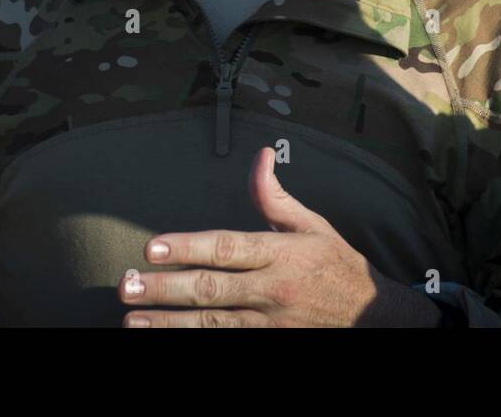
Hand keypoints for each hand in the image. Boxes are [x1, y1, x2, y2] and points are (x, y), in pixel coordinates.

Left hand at [116, 147, 442, 326]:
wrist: (374, 318)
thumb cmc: (338, 266)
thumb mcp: (313, 225)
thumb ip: (275, 197)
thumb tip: (260, 155)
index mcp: (281, 253)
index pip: (227, 248)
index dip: (188, 248)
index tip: (152, 248)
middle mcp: (272, 289)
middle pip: (211, 289)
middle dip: (165, 289)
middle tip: (126, 286)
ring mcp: (269, 323)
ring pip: (212, 324)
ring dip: (169, 324)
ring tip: (133, 320)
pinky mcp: (269, 344)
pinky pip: (226, 344)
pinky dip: (195, 342)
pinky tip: (166, 338)